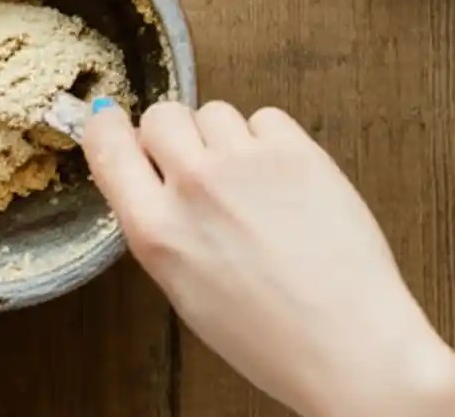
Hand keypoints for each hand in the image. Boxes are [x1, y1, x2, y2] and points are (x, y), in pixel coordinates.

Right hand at [83, 102, 454, 416]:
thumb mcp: (185, 290)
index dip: (108, 127)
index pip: (108, 144)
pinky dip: (270, 141)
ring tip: (251, 184)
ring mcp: (246, 162)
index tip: (113, 122)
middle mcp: (194, 187)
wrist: (347, 342)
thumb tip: (149, 177)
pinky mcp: (297, 151)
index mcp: (156, 230)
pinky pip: (266, 118)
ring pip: (215, 111)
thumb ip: (161, 228)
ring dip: (225, 138)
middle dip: (174, 134)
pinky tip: (284, 181)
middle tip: (196, 163)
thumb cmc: (270, 335)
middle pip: (162, 115)